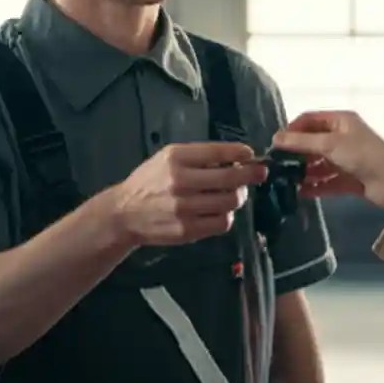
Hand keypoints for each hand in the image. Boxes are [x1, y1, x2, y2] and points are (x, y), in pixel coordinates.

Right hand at [110, 142, 267, 246]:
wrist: (125, 213)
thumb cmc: (150, 181)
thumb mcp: (167, 158)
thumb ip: (199, 157)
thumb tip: (237, 157)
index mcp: (176, 158)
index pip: (218, 152)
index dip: (241, 153)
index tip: (251, 155)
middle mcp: (181, 181)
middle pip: (231, 178)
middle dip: (251, 175)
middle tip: (258, 174)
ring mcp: (184, 208)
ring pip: (231, 202)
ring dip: (238, 197)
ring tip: (234, 193)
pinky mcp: (187, 230)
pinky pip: (222, 223)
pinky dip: (227, 216)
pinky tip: (220, 211)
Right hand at [272, 111, 383, 213]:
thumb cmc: (363, 155)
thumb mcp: (330, 144)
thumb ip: (302, 142)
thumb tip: (275, 138)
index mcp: (341, 121)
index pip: (310, 119)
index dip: (292, 129)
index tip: (275, 144)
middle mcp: (343, 137)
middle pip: (313, 142)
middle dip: (296, 153)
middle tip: (277, 165)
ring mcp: (347, 158)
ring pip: (319, 163)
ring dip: (304, 171)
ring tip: (287, 181)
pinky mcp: (350, 178)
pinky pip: (327, 181)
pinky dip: (315, 186)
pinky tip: (301, 192)